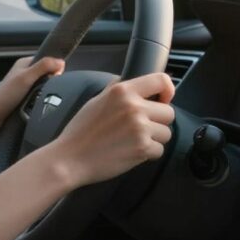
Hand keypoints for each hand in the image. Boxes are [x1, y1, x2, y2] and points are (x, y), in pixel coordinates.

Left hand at [0, 56, 65, 130]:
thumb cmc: (7, 95)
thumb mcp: (27, 77)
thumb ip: (43, 67)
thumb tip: (61, 61)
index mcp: (25, 62)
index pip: (48, 60)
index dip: (54, 69)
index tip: (54, 78)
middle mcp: (25, 71)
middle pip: (47, 73)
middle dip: (50, 81)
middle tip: (44, 89)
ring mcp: (25, 83)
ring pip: (44, 85)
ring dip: (45, 91)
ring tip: (39, 97)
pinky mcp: (26, 95)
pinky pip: (40, 94)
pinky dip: (41, 98)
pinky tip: (38, 102)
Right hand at [48, 73, 175, 188]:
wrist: (71, 158)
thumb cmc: (80, 132)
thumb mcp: (96, 100)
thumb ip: (116, 90)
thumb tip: (132, 82)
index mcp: (122, 91)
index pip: (160, 80)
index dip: (167, 90)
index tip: (164, 99)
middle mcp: (133, 107)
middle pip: (168, 112)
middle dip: (158, 121)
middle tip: (140, 127)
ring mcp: (140, 128)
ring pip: (166, 132)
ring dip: (154, 138)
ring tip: (132, 140)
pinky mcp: (143, 148)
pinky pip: (159, 150)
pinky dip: (148, 153)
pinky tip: (130, 151)